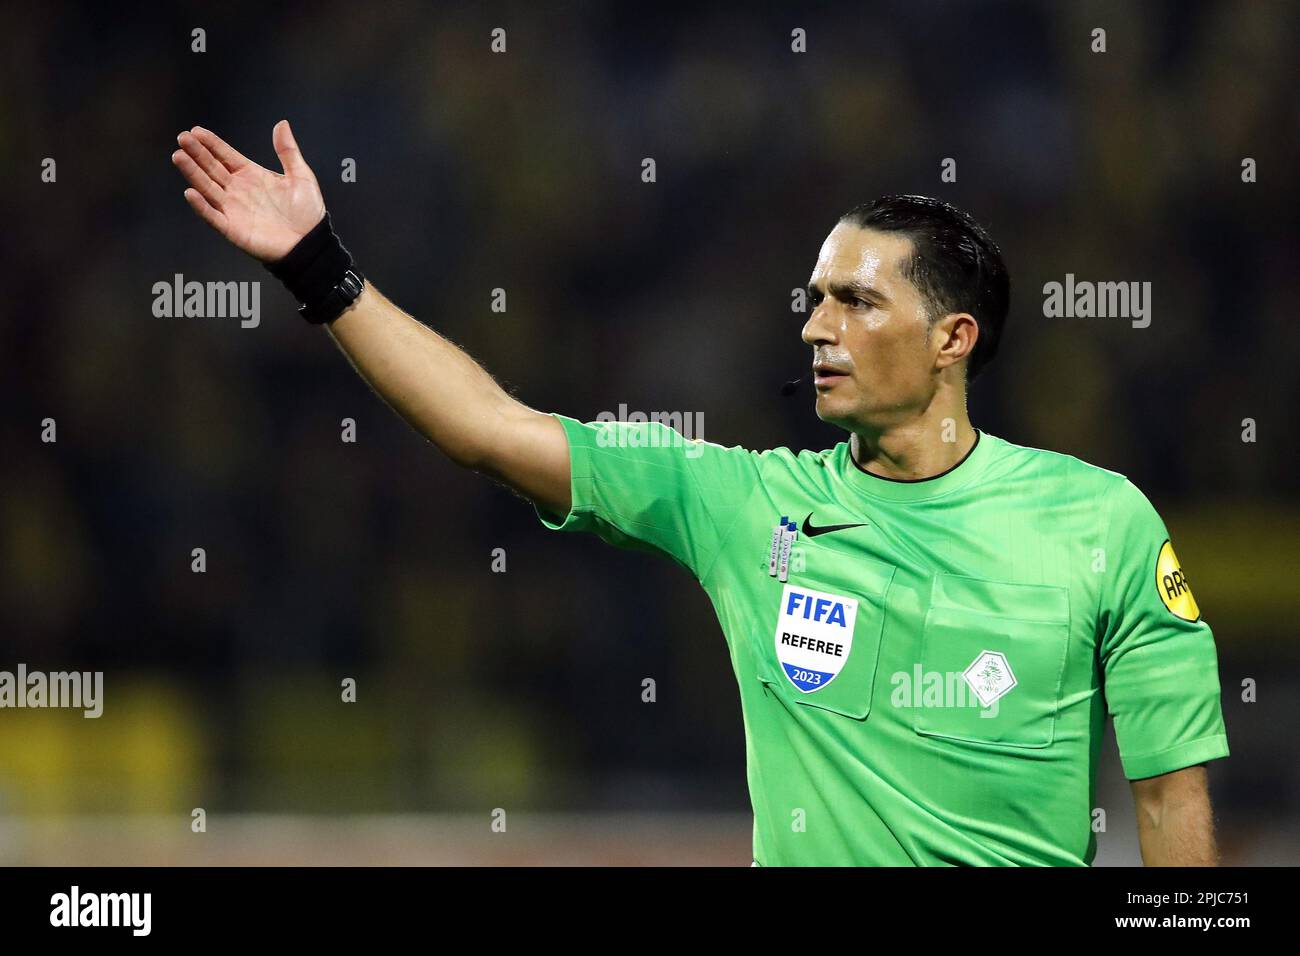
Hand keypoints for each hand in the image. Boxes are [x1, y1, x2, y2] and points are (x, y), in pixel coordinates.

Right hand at [172, 120, 325, 261]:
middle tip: (183, 138)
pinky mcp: (232, 228)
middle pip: (211, 168)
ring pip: (207, 187)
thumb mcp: (301, 176)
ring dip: (192, 173)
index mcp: (251, 175)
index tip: (196, 130)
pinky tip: (191, 192)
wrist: (311, 243)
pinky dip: (201, 206)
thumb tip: (282, 124)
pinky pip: (213, 216)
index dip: (211, 143)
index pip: (225, 156)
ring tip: (179, 156)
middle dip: (197, 153)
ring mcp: (233, 209)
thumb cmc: (308, 212)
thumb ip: (288, 151)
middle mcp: (238, 190)